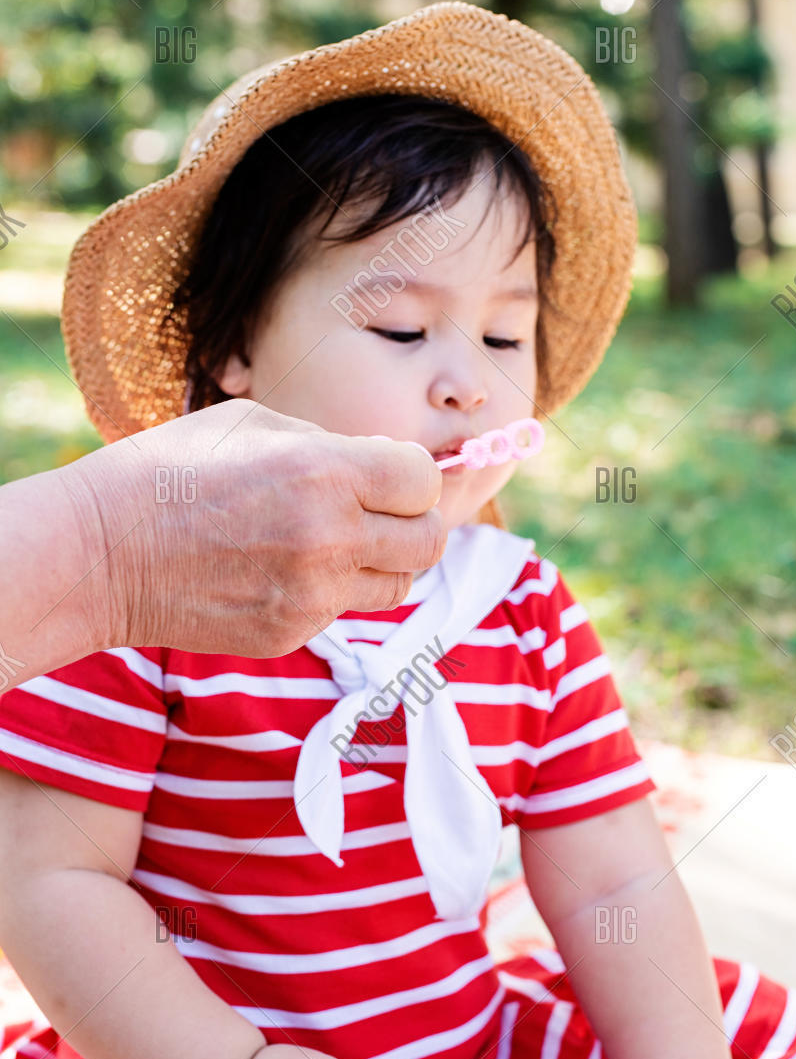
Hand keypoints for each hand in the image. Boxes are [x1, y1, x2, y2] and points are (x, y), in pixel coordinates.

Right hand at [58, 402, 445, 655]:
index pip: (425, 481)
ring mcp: (313, 594)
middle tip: (383, 512)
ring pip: (399, 585)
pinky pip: (343, 611)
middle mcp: (330, 538)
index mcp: (327, 473)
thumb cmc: (170, 472)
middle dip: (414, 521)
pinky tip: (284, 569)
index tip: (388, 473)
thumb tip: (380, 464)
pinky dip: (331, 591)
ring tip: (341, 543)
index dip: (410, 475)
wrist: (102, 552)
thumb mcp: (253, 426)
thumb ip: (330, 446)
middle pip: (429, 541)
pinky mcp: (292, 632)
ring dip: (383, 562)